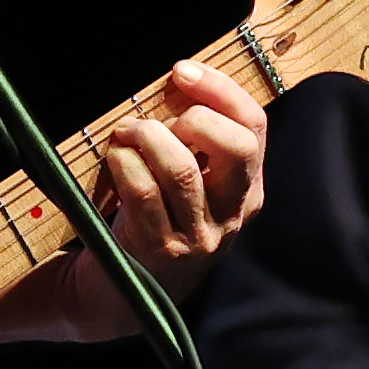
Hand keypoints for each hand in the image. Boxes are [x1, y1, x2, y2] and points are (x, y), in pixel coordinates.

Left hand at [64, 60, 268, 334]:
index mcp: (247, 193)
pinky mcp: (158, 249)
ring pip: (182, 169)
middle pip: (235, 147)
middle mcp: (230, 216)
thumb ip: (199, 143)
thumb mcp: (194, 189)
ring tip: (127, 133)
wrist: (123, 297)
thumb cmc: (154, 224)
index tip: (182, 70)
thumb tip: (182, 79)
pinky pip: (143, 191)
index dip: (220, 89)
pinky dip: (124, 162)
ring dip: (147, 136)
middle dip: (195, 117)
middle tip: (163, 118)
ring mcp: (196, 237)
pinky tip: (114, 157)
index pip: (253, 128)